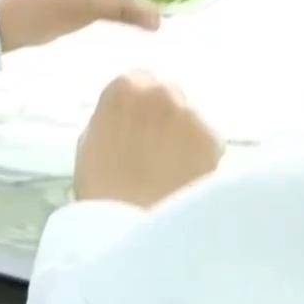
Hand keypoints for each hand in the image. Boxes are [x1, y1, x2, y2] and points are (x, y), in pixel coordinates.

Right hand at [73, 71, 223, 206]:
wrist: (131, 224)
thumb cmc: (102, 188)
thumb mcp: (90, 141)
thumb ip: (112, 116)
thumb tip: (128, 112)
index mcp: (123, 88)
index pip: (140, 79)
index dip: (139, 106)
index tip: (138, 126)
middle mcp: (161, 92)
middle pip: (169, 95)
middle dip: (165, 116)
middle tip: (156, 150)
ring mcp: (190, 114)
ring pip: (191, 119)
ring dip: (184, 137)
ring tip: (169, 171)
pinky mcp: (213, 137)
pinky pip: (209, 143)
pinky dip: (202, 157)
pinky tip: (184, 180)